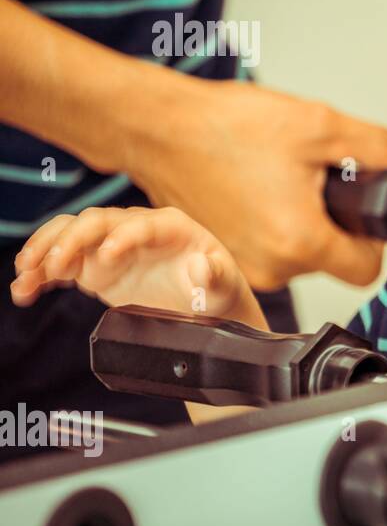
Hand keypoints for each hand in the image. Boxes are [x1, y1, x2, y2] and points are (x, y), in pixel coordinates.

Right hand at [9, 206, 262, 324]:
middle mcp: (134, 229)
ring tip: (24, 276)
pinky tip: (24, 290)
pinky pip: (62, 264)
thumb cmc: (217, 288)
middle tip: (51, 266)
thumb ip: (216, 275)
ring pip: (70, 237)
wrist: (205, 303)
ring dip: (44, 252)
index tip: (106, 261)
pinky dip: (41, 275)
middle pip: (94, 222)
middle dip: (69, 240)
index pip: (138, 224)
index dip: (120, 239)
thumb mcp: (224, 284)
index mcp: (169, 226)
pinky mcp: (95, 267)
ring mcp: (111, 246)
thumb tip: (203, 266)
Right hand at [126, 78, 386, 290]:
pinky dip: (272, 224)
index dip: (374, 240)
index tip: (362, 210)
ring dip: (302, 222)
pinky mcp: (222, 259)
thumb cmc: (225, 126)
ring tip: (281, 179)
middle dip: (334, 222)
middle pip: (332, 261)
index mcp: (298, 241)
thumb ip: (381, 149)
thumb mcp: (320, 127)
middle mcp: (270, 267)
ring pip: (299, 256)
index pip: (366, 270)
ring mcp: (242, 267)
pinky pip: (267, 251)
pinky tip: (259, 189)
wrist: (156, 127)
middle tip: (315, 179)